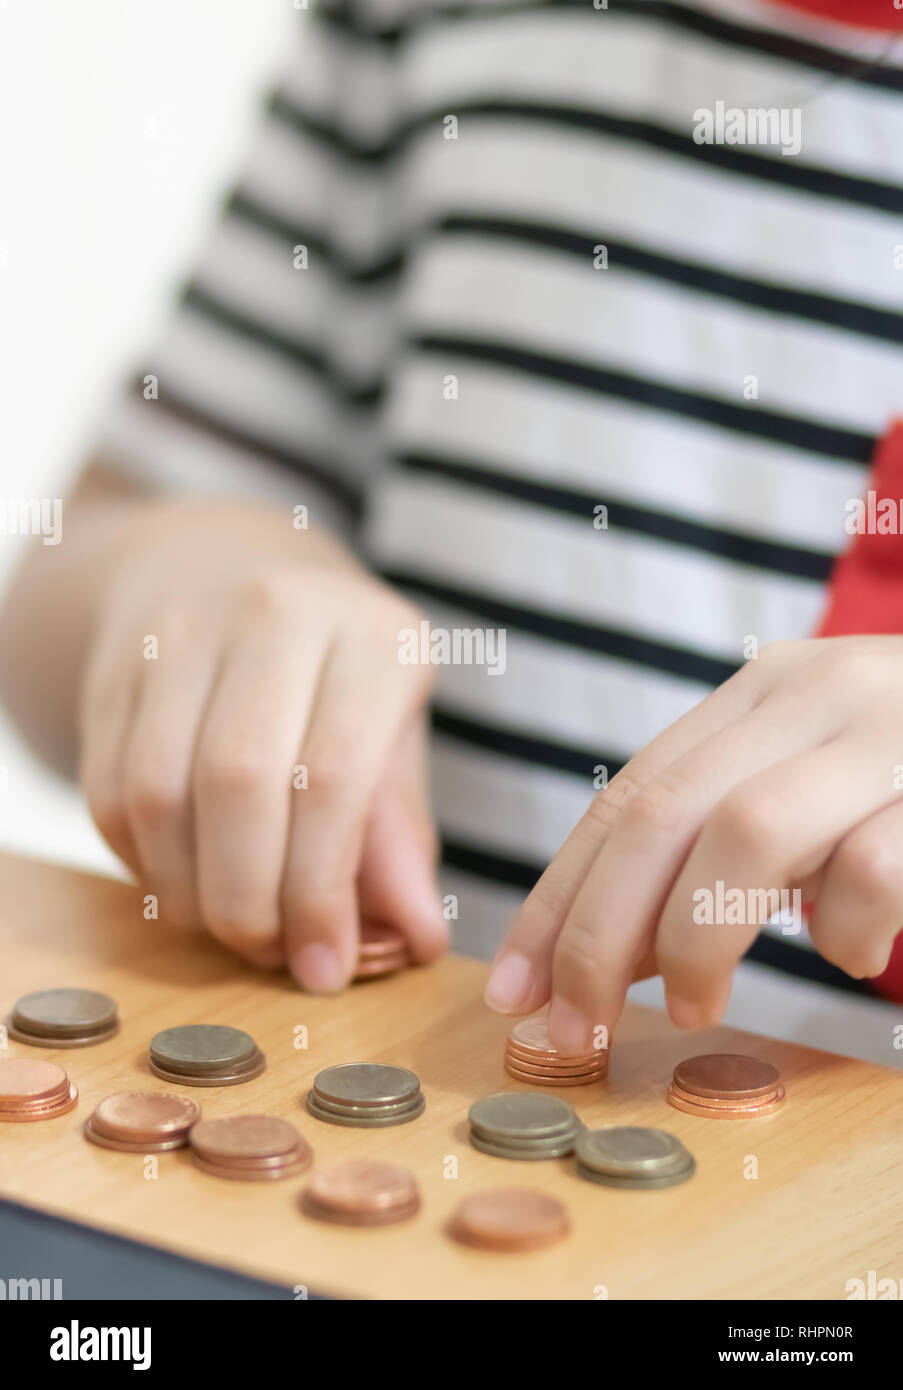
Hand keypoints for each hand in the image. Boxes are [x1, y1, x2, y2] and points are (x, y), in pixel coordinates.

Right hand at [79, 498, 446, 987]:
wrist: (229, 566)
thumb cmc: (335, 674)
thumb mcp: (393, 735)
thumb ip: (399, 835)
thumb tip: (416, 938)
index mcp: (372, 633)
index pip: (336, 777)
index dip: (323, 891)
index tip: (324, 968)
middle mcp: (275, 614)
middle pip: (239, 786)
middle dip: (250, 901)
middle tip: (271, 954)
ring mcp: (181, 630)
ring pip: (157, 793)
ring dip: (189, 893)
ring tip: (229, 927)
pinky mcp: (114, 665)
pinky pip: (108, 790)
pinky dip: (143, 863)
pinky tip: (184, 884)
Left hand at [485, 637, 902, 1049]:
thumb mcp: (804, 781)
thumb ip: (714, 840)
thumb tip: (603, 956)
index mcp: (762, 689)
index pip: (628, 796)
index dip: (559, 896)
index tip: (516, 984)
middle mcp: (815, 692)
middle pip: (662, 815)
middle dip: (598, 932)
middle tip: (572, 1024)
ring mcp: (888, 733)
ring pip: (746, 836)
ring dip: (698, 939)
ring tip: (697, 1005)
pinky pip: (870, 871)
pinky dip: (842, 931)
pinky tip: (848, 953)